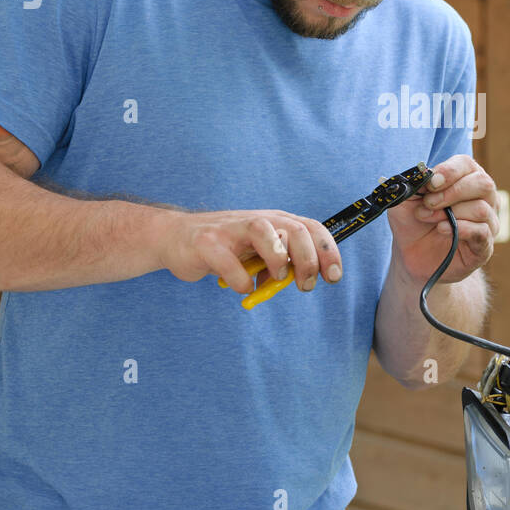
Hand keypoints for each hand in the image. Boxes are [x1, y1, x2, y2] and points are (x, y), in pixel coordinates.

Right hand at [156, 209, 343, 293]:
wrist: (176, 238)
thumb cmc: (225, 247)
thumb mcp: (258, 253)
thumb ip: (282, 263)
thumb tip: (304, 278)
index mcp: (274, 222)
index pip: (310, 228)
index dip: (327, 251)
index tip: (333, 276)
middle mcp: (256, 221)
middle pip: (294, 230)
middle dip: (308, 260)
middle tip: (305, 285)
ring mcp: (230, 229)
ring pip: (264, 231)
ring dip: (278, 259)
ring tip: (276, 278)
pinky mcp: (206, 242)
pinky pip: (229, 262)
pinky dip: (241, 281)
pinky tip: (243, 288)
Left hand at [386, 155, 498, 285]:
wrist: (413, 255)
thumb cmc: (413, 222)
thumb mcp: (405, 200)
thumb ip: (413, 185)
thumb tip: (422, 173)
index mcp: (466, 178)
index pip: (467, 165)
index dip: (449, 171)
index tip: (430, 183)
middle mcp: (484, 198)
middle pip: (482, 183)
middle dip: (452, 192)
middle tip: (428, 203)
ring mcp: (488, 222)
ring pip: (481, 209)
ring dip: (450, 213)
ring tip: (428, 218)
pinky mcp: (484, 246)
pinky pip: (481, 232)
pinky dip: (461, 228)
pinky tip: (442, 230)